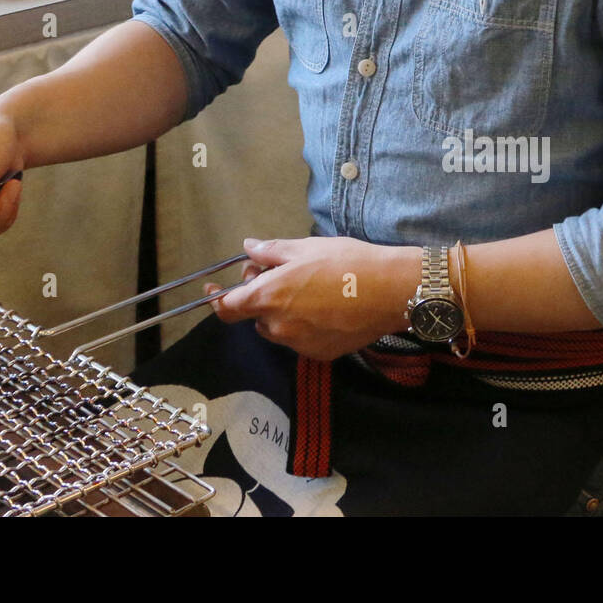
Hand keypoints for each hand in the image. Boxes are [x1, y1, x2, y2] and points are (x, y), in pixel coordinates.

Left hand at [204, 236, 418, 359]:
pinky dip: (305, 325)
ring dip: (283, 312)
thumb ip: (270, 251)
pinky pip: (301, 339)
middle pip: (256, 315)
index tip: (213, 290)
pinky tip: (328, 307)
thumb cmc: (345, 262)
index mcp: (269, 296)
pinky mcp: (320, 354)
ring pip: (278, 328)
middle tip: (283, 273)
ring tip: (311, 288)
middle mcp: (279, 326)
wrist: (389, 290)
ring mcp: (299, 344)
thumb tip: (248, 248)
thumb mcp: (304, 247)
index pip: (228, 307)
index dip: (216, 299)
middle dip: (262, 297)